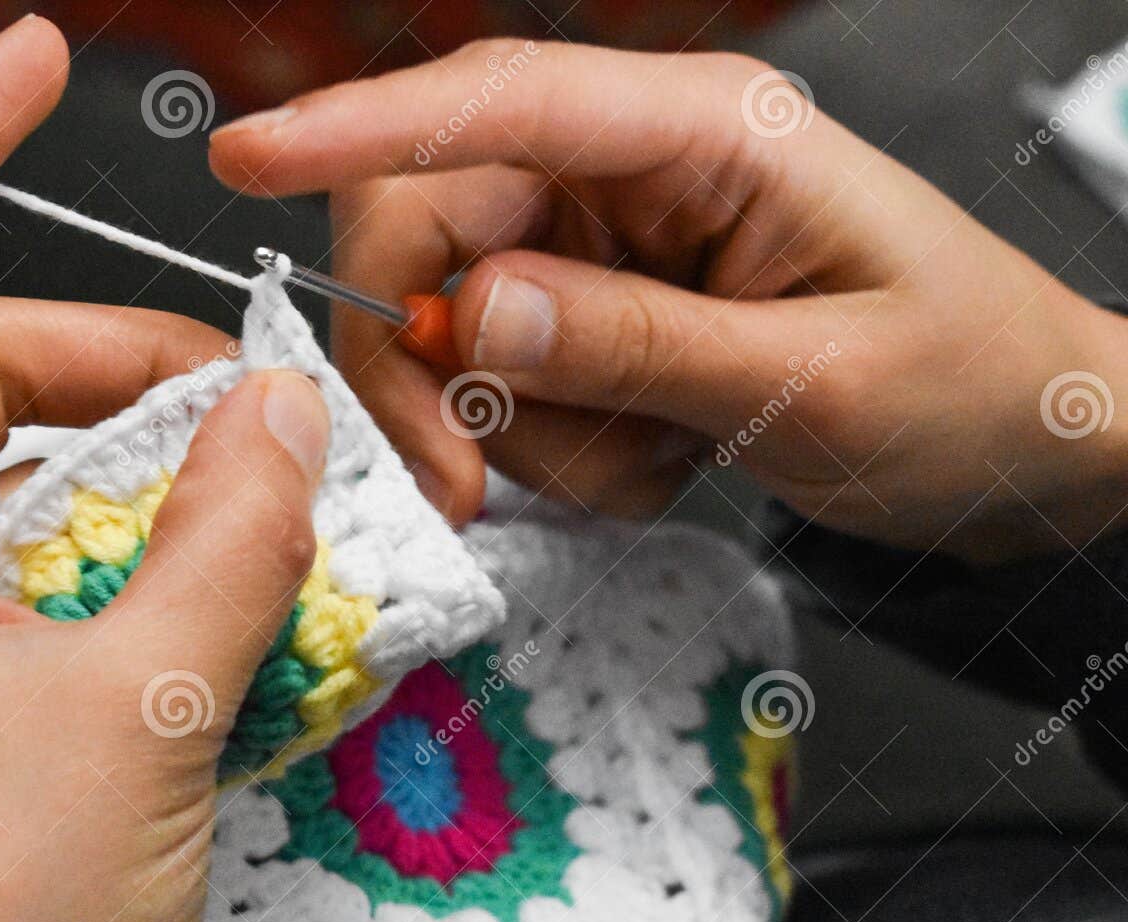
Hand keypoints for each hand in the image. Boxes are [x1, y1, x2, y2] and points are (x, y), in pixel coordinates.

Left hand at [0, 17, 328, 921]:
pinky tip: (221, 573)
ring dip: (136, 469)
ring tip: (263, 489)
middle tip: (256, 394)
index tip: (41, 58)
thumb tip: (293, 409)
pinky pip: (28, 566)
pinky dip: (123, 552)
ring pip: (6, 476)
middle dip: (114, 363)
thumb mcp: (138, 709)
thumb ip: (229, 537)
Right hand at [210, 40, 1127, 562]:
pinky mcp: (596, 315)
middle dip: (431, 360)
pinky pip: (504, 385)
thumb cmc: (966, 386)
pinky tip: (656, 456)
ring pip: (458, 328)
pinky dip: (554, 449)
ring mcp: (606, 244)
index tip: (244, 159)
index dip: (355, 127)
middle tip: (471, 477)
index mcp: (703, 131)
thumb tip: (475, 313)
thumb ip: (637, 344)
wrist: (1022, 447)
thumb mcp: (814, 382)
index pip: (497, 99)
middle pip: (432, 225)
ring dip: (525, 429)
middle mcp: (632, 169)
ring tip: (654, 459)